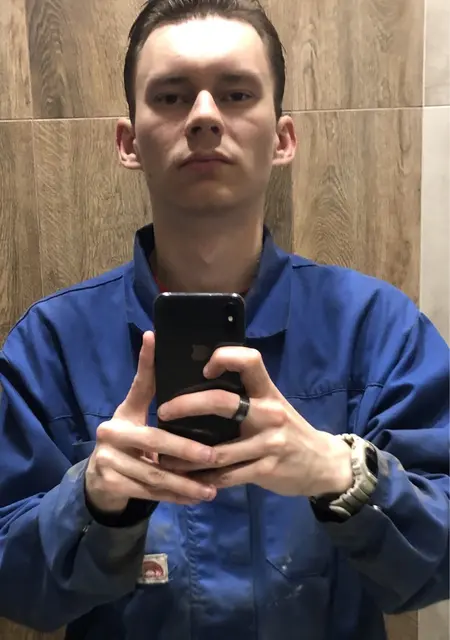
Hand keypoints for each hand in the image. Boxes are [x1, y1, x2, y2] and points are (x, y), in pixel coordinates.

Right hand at [85, 331, 216, 513]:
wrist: (100, 479)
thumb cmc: (126, 438)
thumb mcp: (134, 410)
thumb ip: (147, 381)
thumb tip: (152, 335)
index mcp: (121, 415)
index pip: (143, 393)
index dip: (154, 374)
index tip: (187, 382)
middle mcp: (109, 436)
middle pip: (155, 443)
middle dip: (186, 451)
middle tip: (214, 456)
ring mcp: (108, 463)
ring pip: (154, 474)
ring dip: (185, 483)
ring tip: (212, 488)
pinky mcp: (111, 486)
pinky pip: (150, 493)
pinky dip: (175, 496)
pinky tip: (196, 498)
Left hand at [158, 347, 351, 497]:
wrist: (321, 463)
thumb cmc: (287, 429)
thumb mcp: (272, 406)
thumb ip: (246, 397)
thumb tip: (201, 385)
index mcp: (268, 391)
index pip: (249, 360)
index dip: (224, 358)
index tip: (204, 368)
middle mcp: (269, 413)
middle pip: (222, 402)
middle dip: (186, 406)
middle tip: (163, 411)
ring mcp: (269, 442)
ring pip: (217, 450)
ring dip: (185, 455)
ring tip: (163, 454)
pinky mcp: (266, 469)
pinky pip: (227, 476)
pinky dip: (203, 478)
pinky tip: (187, 478)